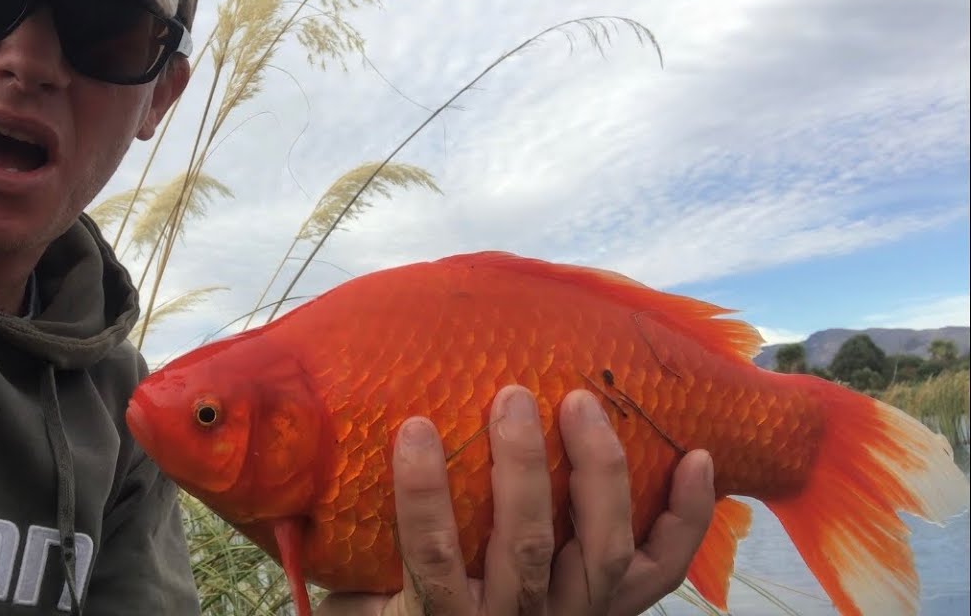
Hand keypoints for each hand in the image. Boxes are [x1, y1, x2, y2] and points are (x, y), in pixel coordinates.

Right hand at [315, 387, 715, 614]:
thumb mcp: (359, 610)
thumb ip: (337, 566)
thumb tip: (293, 492)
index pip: (432, 556)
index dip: (423, 493)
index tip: (416, 427)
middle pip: (527, 543)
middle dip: (521, 465)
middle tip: (512, 396)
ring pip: (602, 550)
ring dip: (598, 472)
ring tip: (582, 402)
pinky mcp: (619, 613)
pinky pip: (664, 570)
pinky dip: (688, 516)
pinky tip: (698, 456)